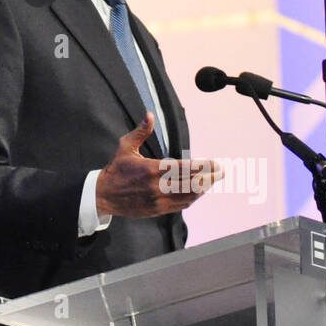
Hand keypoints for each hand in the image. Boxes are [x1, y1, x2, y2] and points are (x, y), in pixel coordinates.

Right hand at [96, 114, 222, 217]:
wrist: (103, 196)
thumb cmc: (116, 169)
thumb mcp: (126, 147)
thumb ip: (141, 131)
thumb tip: (149, 115)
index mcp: (152, 169)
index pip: (185, 168)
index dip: (204, 166)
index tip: (216, 162)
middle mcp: (157, 186)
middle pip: (192, 183)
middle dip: (211, 177)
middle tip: (223, 171)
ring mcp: (159, 200)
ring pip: (190, 195)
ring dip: (205, 188)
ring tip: (215, 180)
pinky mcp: (158, 210)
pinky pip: (182, 205)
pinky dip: (194, 197)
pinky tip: (200, 191)